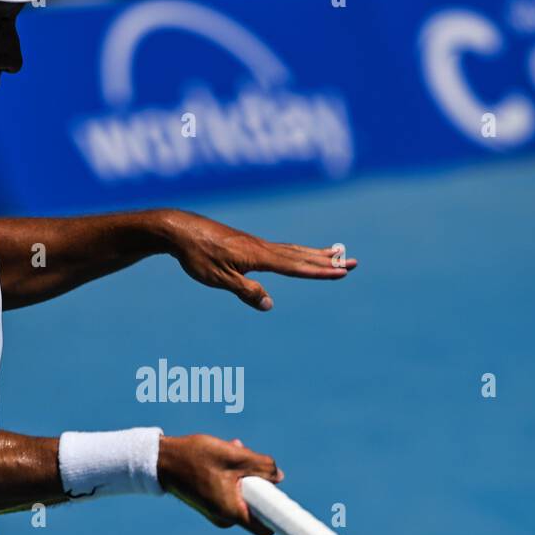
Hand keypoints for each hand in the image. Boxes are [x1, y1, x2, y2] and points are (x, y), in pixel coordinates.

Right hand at [157, 434, 281, 534]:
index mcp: (232, 512)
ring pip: (243, 493)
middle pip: (256, 503)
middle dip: (257, 479)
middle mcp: (224, 518)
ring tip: (233, 448)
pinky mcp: (210, 502)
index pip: (267, 526)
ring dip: (244, 471)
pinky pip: (230, 491)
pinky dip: (232, 474)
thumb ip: (262, 466)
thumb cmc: (196, 458)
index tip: (280, 494)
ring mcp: (216, 511)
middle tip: (247, 458)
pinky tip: (225, 454)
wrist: (160, 460)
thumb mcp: (235, 455)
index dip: (278, 512)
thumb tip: (279, 477)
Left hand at [160, 209, 356, 310]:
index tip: (342, 272)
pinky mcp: (248, 244)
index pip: (296, 266)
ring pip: (293, 250)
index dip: (320, 271)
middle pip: (301, 255)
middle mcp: (262, 247)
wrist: (180, 230)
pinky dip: (297, 252)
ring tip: (337, 254)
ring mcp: (256, 244)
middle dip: (328, 261)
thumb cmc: (197, 255)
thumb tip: (269, 304)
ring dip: (316, 254)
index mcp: (259, 256)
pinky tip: (299, 255)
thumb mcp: (219, 279)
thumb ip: (246, 291)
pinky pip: (281, 249)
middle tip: (354, 262)